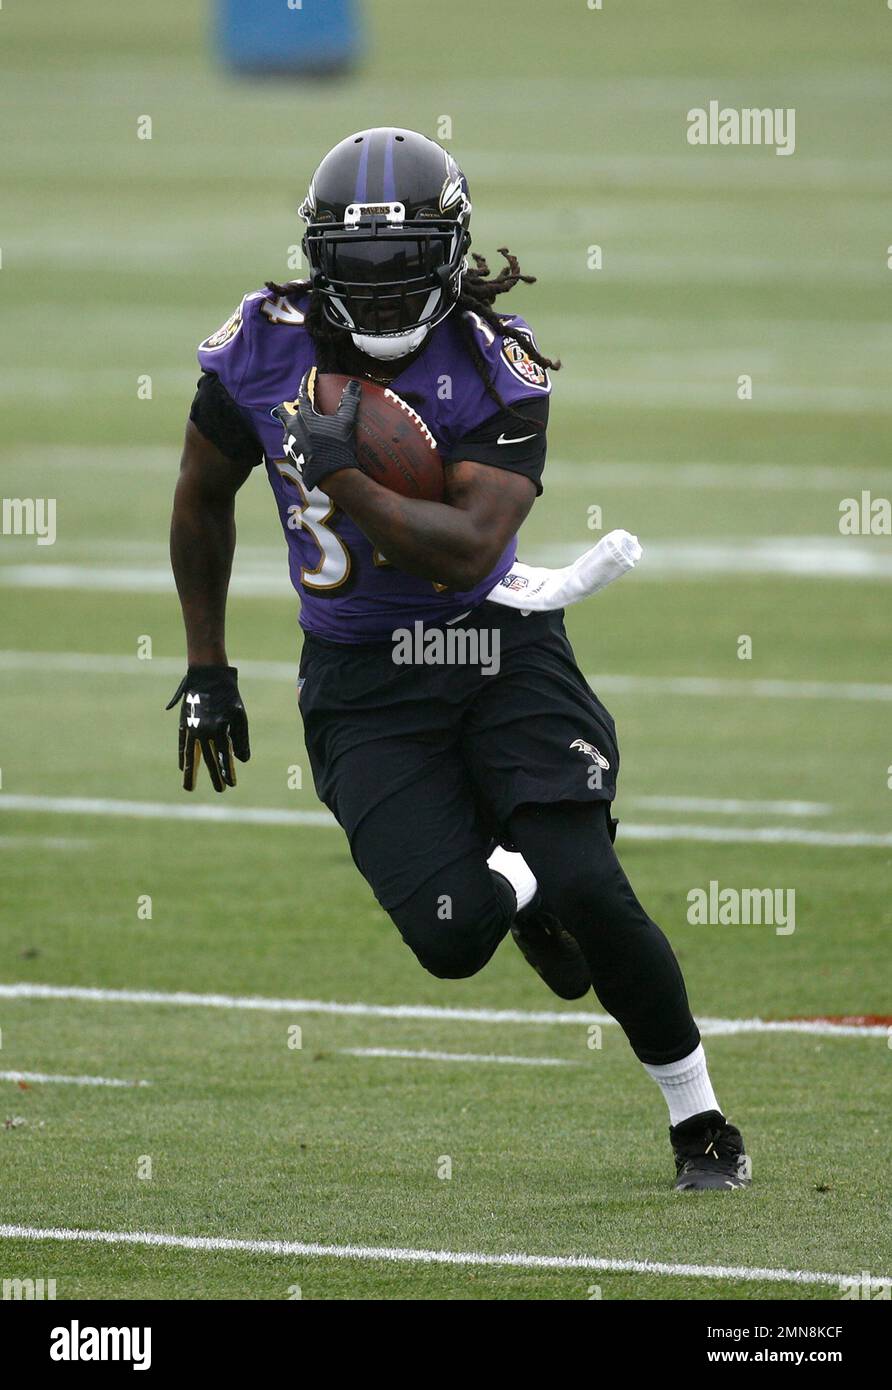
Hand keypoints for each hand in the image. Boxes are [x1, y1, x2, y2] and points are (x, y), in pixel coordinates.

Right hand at [165, 665, 249, 791]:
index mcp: (219, 728)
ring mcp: (191, 728)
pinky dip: (182, 756)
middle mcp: (203, 731)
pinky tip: (182, 767)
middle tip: (220, 790)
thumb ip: (241, 739)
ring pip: (191, 755)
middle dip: (215, 776)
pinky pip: (182, 744)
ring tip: (189, 788)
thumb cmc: (229, 695)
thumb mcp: (240, 716)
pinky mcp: (184, 723)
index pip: (224, 756)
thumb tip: (242, 761)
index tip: (232, 784)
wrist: (208, 675)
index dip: (228, 771)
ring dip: (191, 773)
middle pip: (208, 759)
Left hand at [272, 372, 360, 491]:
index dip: (308, 381)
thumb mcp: (346, 423)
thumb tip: (353, 384)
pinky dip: (295, 439)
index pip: (304, 393)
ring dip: (293, 423)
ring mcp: (290, 443)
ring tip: (302, 425)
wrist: (332, 476)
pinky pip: (289, 443)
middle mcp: (293, 427)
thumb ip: (349, 402)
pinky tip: (304, 443)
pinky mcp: (291, 457)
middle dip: (289, 405)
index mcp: (304, 416)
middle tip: (299, 405)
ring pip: (286, 427)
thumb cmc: (338, 447)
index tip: (311, 372)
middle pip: (284, 410)